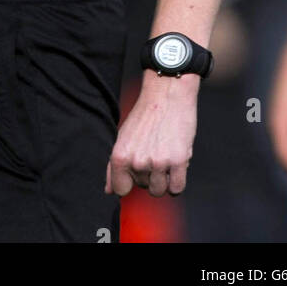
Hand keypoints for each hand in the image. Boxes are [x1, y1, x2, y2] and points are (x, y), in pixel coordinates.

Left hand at [106, 73, 198, 196]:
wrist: (167, 94)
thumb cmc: (144, 116)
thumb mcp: (123, 137)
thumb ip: (113, 166)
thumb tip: (108, 191)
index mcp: (120, 156)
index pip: (121, 189)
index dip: (130, 181)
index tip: (137, 167)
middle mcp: (137, 161)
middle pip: (143, 188)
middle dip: (149, 174)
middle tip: (153, 150)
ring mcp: (158, 162)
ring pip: (160, 190)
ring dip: (164, 179)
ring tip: (164, 156)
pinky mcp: (178, 161)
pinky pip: (177, 188)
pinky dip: (177, 181)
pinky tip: (176, 164)